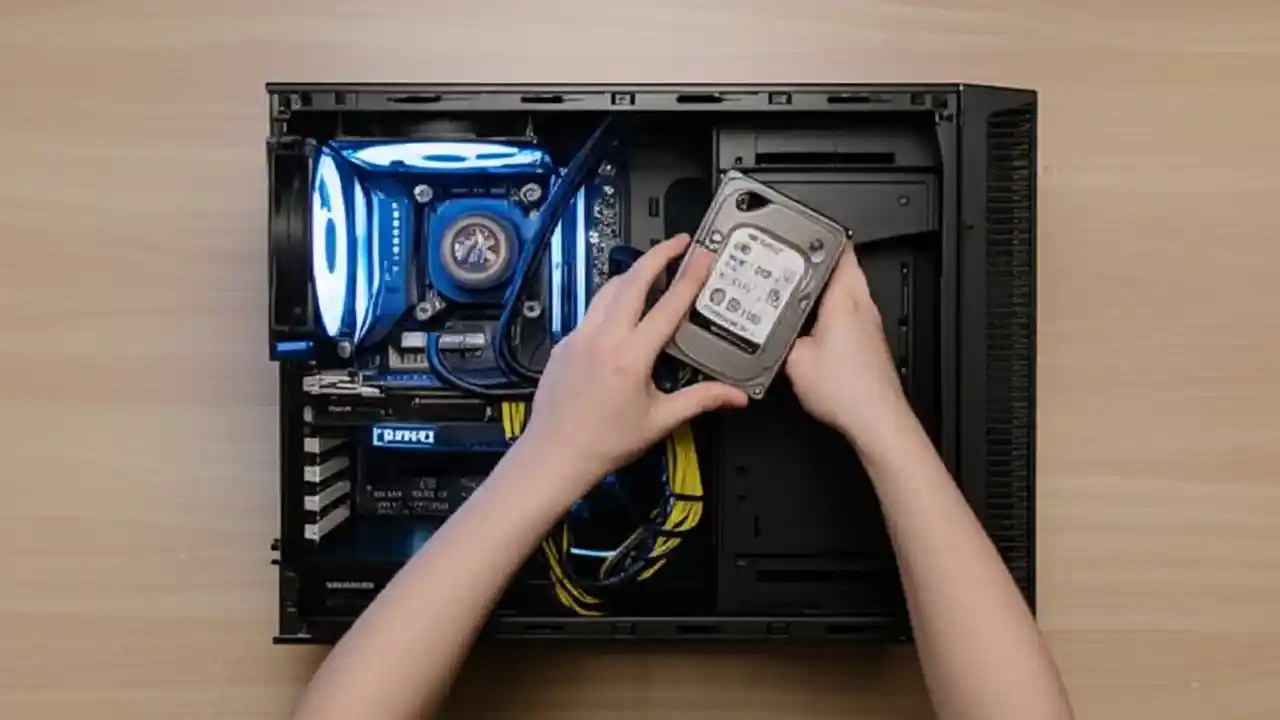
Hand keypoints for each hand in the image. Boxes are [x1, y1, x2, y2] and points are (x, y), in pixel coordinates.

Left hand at [518, 234, 748, 505]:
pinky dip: (610, 301)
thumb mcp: (660, 421)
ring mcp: (579, 336)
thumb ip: (701, 400)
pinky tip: (622, 311)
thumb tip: (738, 397)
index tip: (703, 256)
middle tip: (679, 243)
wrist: (554, 455)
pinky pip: (591, 312)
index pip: (668, 306)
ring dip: (632, 274)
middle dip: (657, 255)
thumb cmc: (607, 442)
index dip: (689, 278)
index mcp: (631, 356)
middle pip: (632, 280)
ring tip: (653, 269)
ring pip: (607, 290)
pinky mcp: (563, 343)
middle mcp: (603, 337)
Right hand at [786, 244, 913, 453]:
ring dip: (827, 285)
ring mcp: (870, 323)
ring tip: (798, 288)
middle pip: (845, 266)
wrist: (875, 419)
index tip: (805, 229)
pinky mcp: (870, 340)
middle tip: (795, 256)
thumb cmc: (847, 391)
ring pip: (849, 289)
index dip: (821, 234)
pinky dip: (833, 308)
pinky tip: (814, 324)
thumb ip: (779, 339)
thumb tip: (768, 332)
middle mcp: (863, 306)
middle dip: (819, 259)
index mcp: (846, 300)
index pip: (841, 249)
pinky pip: (851, 311)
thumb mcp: (795, 361)